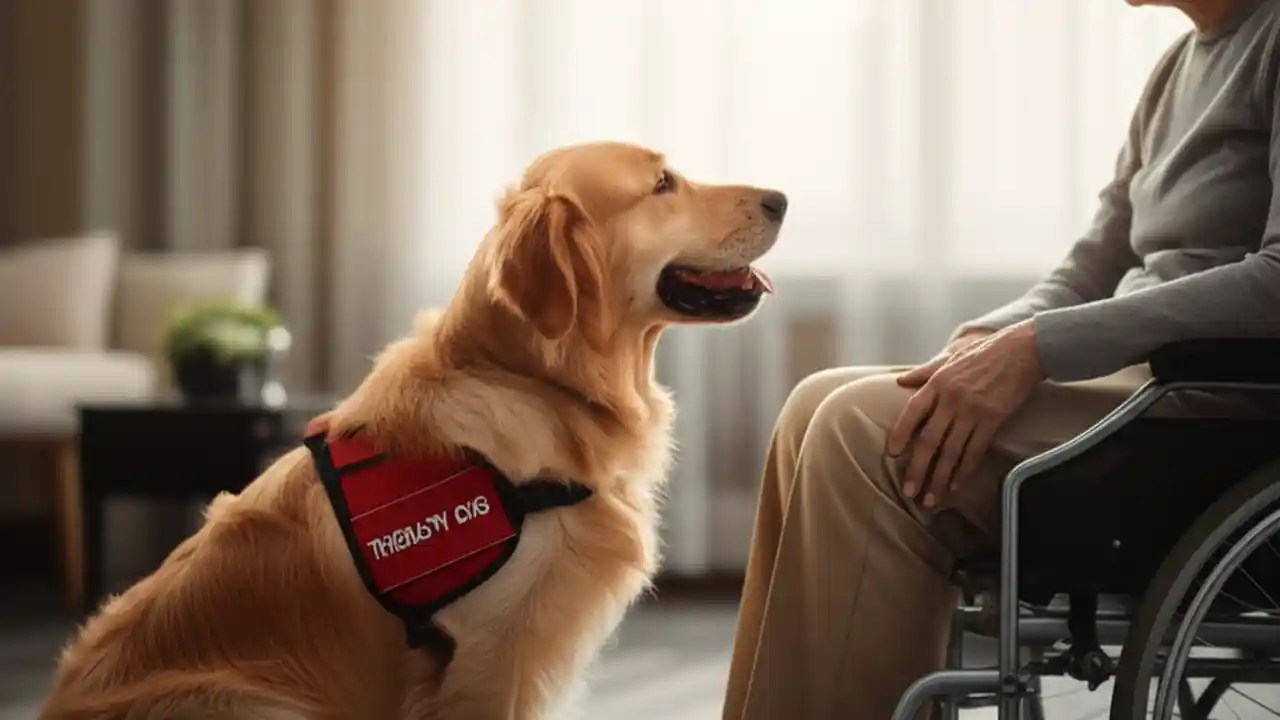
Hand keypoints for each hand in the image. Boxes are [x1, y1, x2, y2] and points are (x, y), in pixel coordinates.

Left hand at [886, 321, 1044, 507]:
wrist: (1022, 350)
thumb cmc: (985, 352)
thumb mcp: (950, 357)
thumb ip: (925, 372)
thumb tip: (900, 380)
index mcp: (937, 382)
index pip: (912, 412)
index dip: (900, 433)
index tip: (891, 454)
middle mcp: (951, 398)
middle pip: (929, 440)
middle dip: (917, 468)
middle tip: (909, 491)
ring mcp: (972, 410)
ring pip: (951, 451)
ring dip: (940, 478)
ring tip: (931, 499)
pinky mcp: (993, 419)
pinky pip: (975, 451)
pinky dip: (964, 471)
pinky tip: (956, 486)